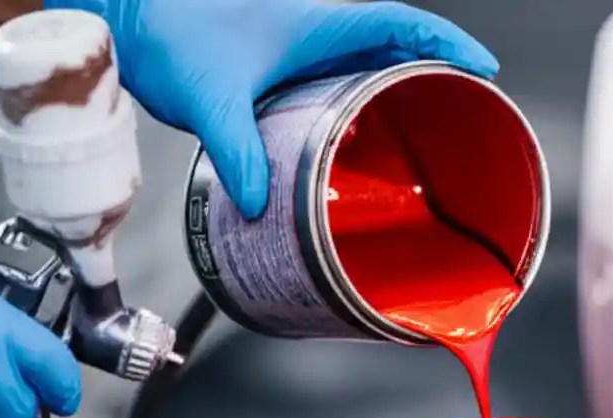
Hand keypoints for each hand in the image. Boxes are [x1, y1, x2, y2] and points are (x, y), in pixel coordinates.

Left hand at [46, 0, 498, 218]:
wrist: (127, 14)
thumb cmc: (167, 30)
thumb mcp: (210, 96)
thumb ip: (238, 151)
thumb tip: (257, 204)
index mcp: (319, 21)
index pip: (403, 23)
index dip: (449, 43)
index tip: (485, 68)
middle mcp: (317, 29)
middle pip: (397, 44)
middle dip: (438, 72)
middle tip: (468, 109)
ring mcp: (301, 46)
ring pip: (370, 62)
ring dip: (402, 87)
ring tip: (431, 128)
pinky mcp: (282, 66)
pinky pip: (340, 78)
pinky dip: (364, 102)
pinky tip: (366, 137)